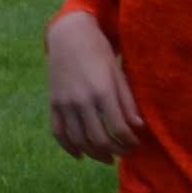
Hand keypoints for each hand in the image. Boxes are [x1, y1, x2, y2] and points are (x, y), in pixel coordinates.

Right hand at [43, 10, 139, 159]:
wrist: (68, 35)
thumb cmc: (99, 51)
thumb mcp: (117, 72)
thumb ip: (127, 101)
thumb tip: (138, 127)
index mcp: (102, 91)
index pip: (118, 128)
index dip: (129, 141)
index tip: (136, 144)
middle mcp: (81, 100)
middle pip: (99, 139)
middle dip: (115, 150)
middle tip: (125, 153)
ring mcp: (64, 103)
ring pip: (79, 140)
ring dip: (95, 154)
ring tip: (107, 157)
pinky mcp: (53, 104)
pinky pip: (59, 133)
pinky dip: (69, 147)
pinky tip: (81, 155)